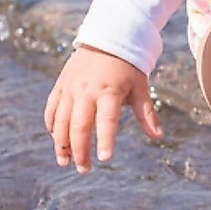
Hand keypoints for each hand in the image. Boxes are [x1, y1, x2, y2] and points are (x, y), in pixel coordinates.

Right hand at [43, 44, 162, 172]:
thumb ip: (146, 113)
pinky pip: (52, 109)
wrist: (106, 39)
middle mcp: (86, 90)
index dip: (106, 140)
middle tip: (83, 170)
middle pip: (79, 125)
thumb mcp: (140, 86)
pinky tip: (56, 140)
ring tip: (65, 162)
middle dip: (80, 150)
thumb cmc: (128, 66)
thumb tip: (158, 136)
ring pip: (60, 121)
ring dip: (61, 144)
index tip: (105, 158)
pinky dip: (52, 126)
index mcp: (109, 91)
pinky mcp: (60, 85)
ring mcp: (70, 88)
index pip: (107, 120)